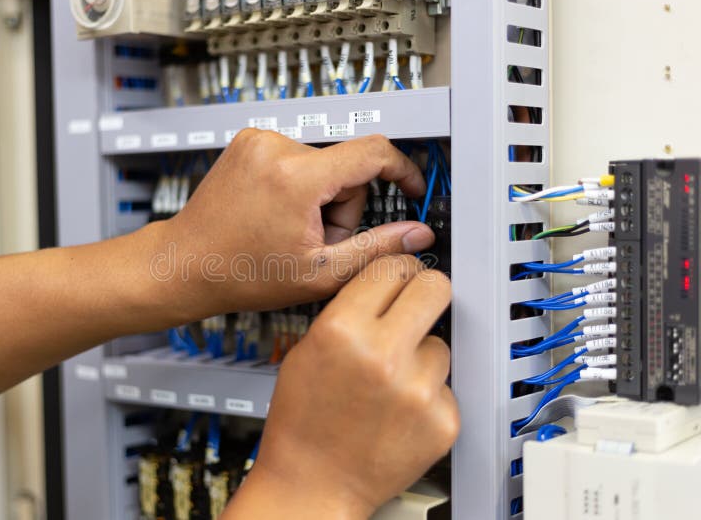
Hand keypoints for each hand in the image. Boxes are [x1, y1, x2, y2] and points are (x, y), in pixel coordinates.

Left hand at [145, 130, 433, 319]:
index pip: (374, 152)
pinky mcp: (249, 142)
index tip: (412, 187)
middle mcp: (276, 147)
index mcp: (297, 177)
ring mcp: (259, 140)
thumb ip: (377, 250)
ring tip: (290, 228)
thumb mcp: (320, 273)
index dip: (403, 170)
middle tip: (314, 239)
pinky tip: (277, 213)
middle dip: (343, 205)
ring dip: (321, 196)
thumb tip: (417, 234)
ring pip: (324, 164)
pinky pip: (298, 158)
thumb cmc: (240, 272)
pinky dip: (299, 185)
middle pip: (347, 166)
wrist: (187, 263)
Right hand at [223, 255, 458, 519]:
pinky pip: (447, 384)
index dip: (397, 270)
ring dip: (422, 354)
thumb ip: (349, 311)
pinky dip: (429, 393)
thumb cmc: (303, 421)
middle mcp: (383, 355)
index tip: (401, 276)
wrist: (313, 483)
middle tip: (416, 307)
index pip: (392, 267)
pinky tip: (401, 410)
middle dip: (425, 292)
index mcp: (342, 330)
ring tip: (392, 382)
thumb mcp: (306, 350)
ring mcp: (418, 390)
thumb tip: (388, 281)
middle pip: (435, 287)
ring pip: (441, 342)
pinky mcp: (443, 420)